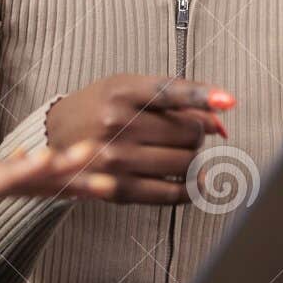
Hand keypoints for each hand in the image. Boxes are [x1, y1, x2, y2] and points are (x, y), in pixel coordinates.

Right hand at [43, 74, 234, 203]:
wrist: (54, 136)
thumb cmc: (98, 108)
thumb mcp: (129, 88)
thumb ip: (176, 98)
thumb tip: (222, 123)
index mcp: (120, 92)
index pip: (169, 92)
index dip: (202, 96)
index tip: (228, 100)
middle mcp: (116, 124)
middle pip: (189, 133)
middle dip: (196, 133)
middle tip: (185, 132)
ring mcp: (117, 159)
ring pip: (186, 163)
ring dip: (193, 158)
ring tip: (179, 152)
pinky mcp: (118, 189)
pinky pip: (172, 193)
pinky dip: (192, 188)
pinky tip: (196, 180)